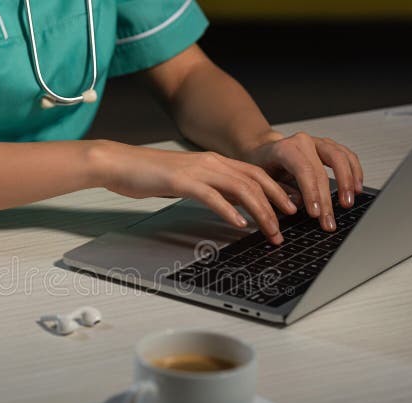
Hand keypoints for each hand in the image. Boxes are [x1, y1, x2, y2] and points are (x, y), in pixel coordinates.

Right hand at [96, 141, 297, 243]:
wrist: (120, 163)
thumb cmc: (150, 175)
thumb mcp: (188, 181)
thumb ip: (211, 190)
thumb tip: (232, 207)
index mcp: (214, 162)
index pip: (255, 174)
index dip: (277, 191)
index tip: (290, 209)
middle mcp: (211, 162)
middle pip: (255, 180)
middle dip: (276, 203)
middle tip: (287, 225)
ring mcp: (198, 170)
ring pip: (240, 188)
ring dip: (260, 211)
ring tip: (270, 230)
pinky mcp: (182, 181)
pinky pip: (212, 196)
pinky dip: (229, 211)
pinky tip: (239, 224)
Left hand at [244, 132, 363, 231]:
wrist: (263, 151)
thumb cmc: (262, 166)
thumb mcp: (262, 181)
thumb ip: (278, 192)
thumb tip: (298, 204)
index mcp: (285, 149)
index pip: (303, 170)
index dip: (311, 193)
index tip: (316, 214)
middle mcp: (303, 142)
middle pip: (322, 171)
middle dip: (327, 200)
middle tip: (328, 222)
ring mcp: (318, 142)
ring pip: (340, 158)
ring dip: (347, 183)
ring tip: (348, 203)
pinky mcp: (328, 147)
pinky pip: (347, 156)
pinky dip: (354, 171)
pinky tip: (357, 187)